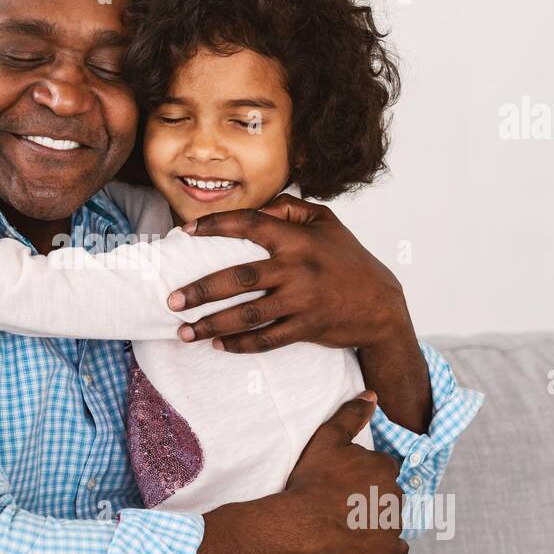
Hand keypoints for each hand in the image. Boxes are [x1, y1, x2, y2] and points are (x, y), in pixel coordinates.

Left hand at [168, 194, 409, 353]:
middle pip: (239, 278)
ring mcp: (301, 301)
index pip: (249, 224)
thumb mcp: (327, 222)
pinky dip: (240, 345)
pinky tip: (218, 345)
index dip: (215, 225)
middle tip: (172, 300)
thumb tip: (255, 208)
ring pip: (248, 315)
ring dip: (212, 324)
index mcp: (297, 239)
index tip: (186, 231)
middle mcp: (297, 268)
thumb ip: (290, 209)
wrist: (381, 305)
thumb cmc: (349, 260)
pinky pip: (267, 339)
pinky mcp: (306, 328)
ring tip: (183, 331)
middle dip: (201, 290)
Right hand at [285, 391, 407, 553]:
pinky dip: (385, 546)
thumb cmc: (313, 479)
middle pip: (388, 493)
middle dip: (372, 497)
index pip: (383, 468)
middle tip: (344, 503)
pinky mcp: (390, 550)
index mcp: (385, 466)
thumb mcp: (328, 438)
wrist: (303, 521)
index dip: (364, 475)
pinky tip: (365, 543)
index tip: (345, 482)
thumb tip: (372, 395)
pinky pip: (397, 548)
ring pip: (391, 519)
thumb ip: (352, 414)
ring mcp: (395, 524)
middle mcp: (396, 493)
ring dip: (376, 520)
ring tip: (348, 524)